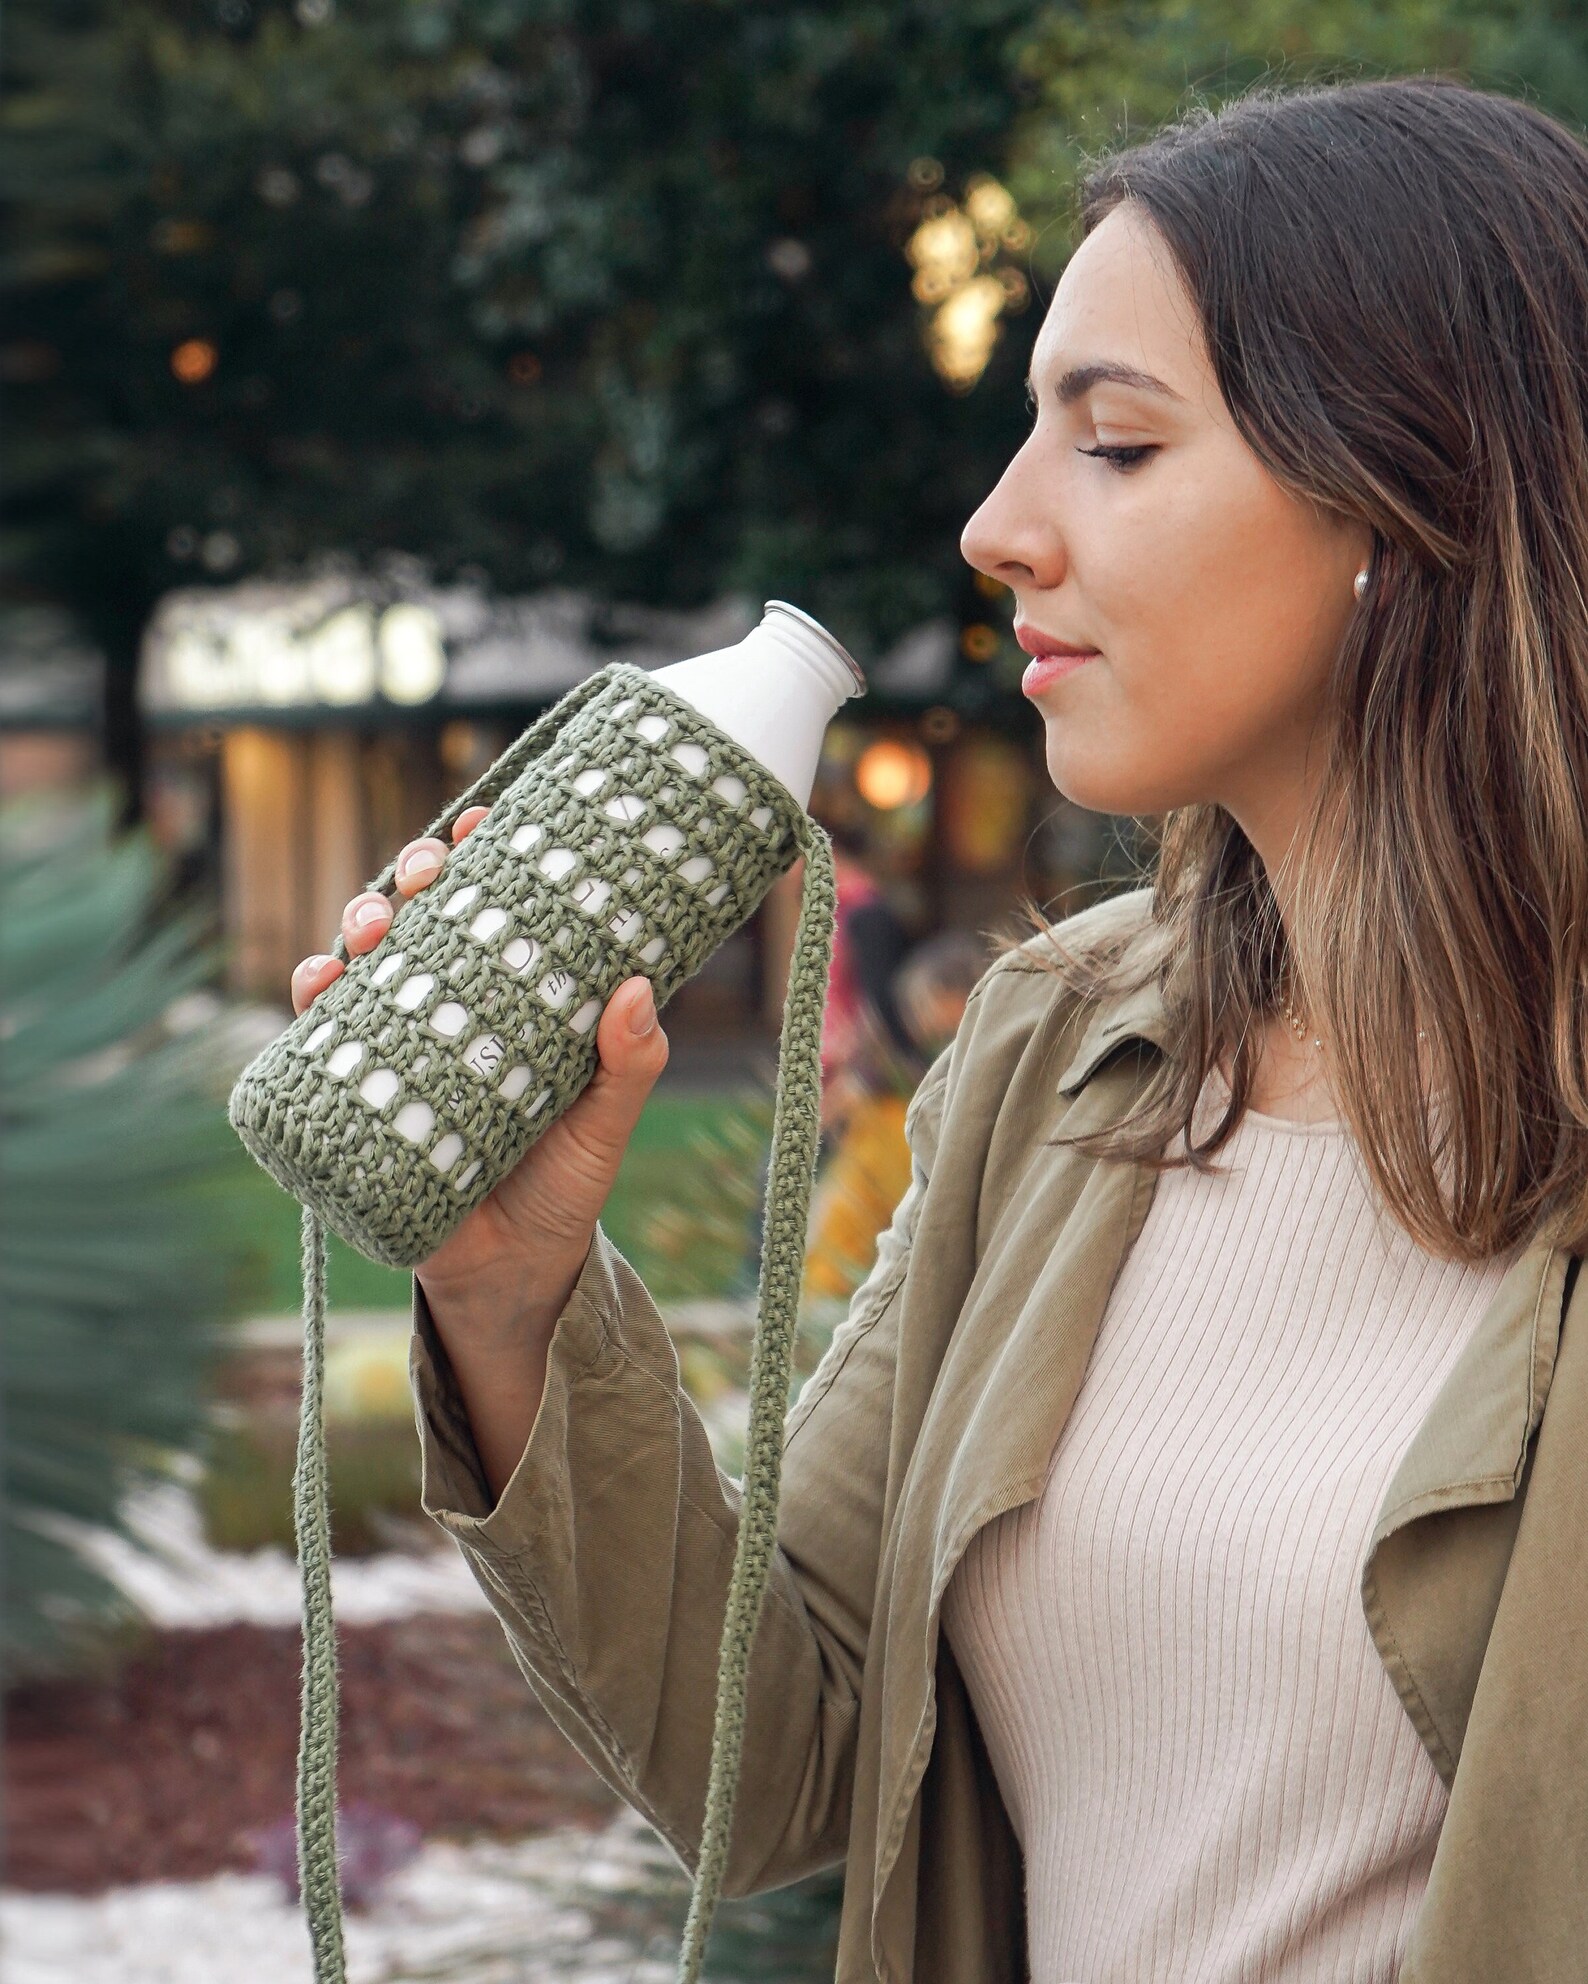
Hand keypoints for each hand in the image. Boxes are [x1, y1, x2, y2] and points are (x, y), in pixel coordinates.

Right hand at [289, 806, 669, 1341]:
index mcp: (516, 999)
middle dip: (416, 876)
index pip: (498, 909)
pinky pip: (323, 1038)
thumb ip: (632, 1064)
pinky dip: (313, 1000)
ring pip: (369, 964)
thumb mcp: (608, 1122)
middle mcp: (454, 1009)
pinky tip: (319, 982)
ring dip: (362, 925)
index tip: (488, 818)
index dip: (487, 854)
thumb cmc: (567, 1185)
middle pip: (424, 919)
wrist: (515, 1274)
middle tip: (428, 868)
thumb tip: (639, 989)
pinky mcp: (361, 1093)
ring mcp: (402, 1046)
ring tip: (376, 923)